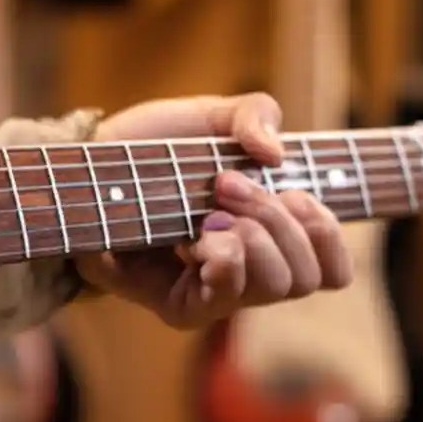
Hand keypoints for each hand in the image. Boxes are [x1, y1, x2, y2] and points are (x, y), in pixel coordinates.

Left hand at [72, 94, 353, 327]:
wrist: (90, 162)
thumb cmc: (151, 146)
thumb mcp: (210, 116)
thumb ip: (254, 115)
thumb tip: (276, 153)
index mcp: (269, 237)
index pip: (332, 272)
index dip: (329, 237)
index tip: (295, 193)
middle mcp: (247, 273)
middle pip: (304, 278)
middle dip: (280, 222)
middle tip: (229, 184)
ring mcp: (213, 294)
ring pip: (274, 289)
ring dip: (255, 237)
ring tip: (211, 206)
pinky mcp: (177, 306)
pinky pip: (223, 302)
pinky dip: (225, 261)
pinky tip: (201, 236)